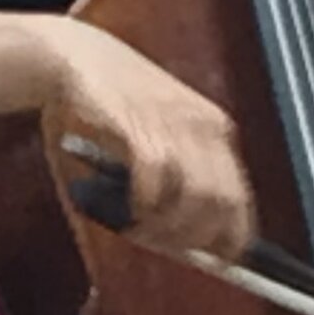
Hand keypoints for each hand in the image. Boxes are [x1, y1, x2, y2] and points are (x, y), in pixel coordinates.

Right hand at [44, 22, 255, 260]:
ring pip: (194, 196)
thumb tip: (184, 238)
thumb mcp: (155, 136)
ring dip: (167, 226)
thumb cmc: (110, 103)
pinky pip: (155, 178)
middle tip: (167, 247)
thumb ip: (174, 181)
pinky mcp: (137, 123)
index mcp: (212, 126)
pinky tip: (130, 208)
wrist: (73, 55)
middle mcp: (201, 124)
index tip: (225, 259)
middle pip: (222, 202)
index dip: (235, 234)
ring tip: (142, 230)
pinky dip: (144, 204)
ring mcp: (171, 123)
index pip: (240, 194)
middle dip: (196, 237)